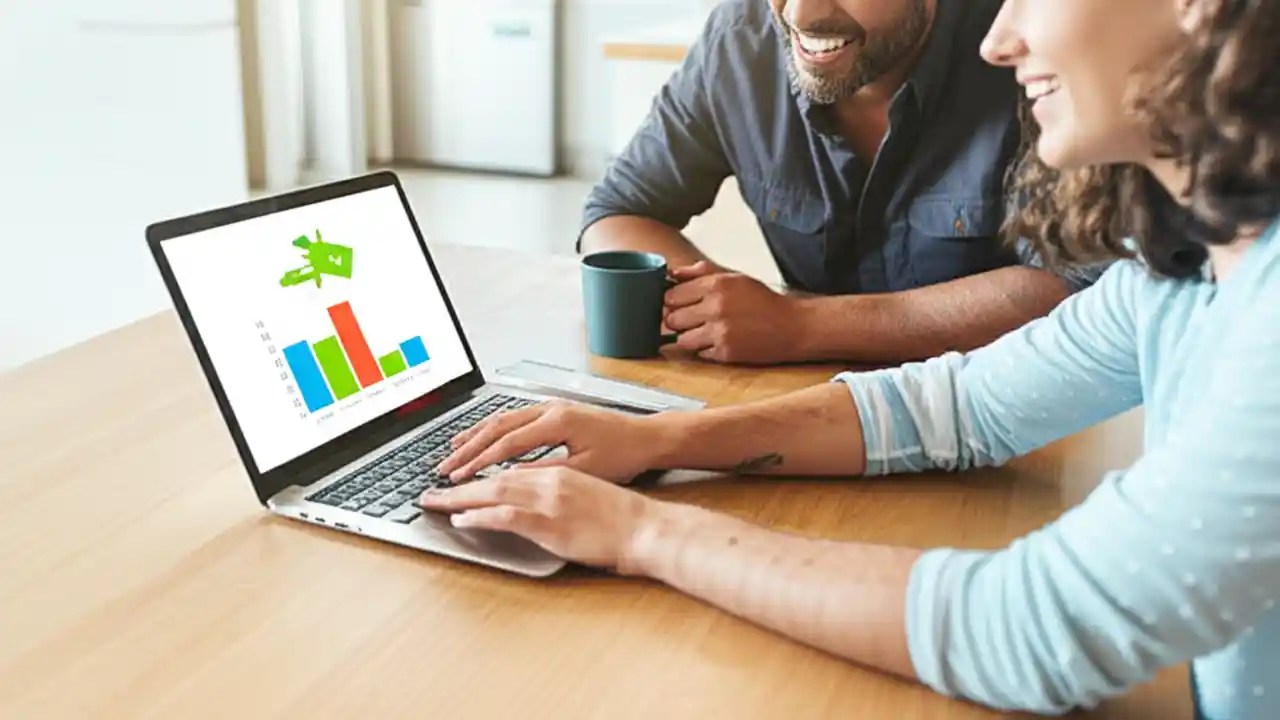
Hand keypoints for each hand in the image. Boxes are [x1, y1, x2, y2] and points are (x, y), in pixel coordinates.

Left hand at [419, 467, 663, 571]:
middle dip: (459, 484)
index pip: (509, 470)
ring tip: (435, 503)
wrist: (645, 528)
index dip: (479, 474)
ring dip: (459, 497)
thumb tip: (530, 503)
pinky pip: (504, 515)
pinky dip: (480, 515)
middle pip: (493, 477)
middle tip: (431, 491)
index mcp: (558, 473)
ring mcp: (548, 500)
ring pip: (492, 491)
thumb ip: (556, 495)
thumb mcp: (585, 495)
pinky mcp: (548, 523)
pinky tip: (462, 519)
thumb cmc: (622, 518)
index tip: (459, 481)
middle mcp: (549, 480)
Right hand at [437, 401, 667, 483]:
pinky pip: (516, 416)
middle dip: (468, 447)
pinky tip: (484, 437)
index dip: (479, 461)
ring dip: (477, 434)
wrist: (648, 437)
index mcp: (558, 422)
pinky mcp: (555, 411)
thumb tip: (510, 479)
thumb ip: (545, 472)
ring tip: (453, 449)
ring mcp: (552, 407)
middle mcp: (551, 409)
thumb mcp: (584, 469)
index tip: (459, 476)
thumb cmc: (624, 455)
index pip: (507, 443)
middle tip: (445, 466)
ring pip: (504, 417)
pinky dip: (494, 428)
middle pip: (498, 426)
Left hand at [664, 262, 809, 363]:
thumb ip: (701, 272)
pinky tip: (719, 341)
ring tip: (704, 332)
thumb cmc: (763, 301)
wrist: (792, 326)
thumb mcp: (734, 277)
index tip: (680, 304)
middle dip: (678, 320)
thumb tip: (672, 274)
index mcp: (716, 284)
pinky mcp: (725, 352)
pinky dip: (704, 350)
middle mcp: (715, 307)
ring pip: (681, 339)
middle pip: (672, 318)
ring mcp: (720, 332)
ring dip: (689, 337)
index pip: (671, 295)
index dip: (673, 302)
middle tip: (692, 320)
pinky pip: (698, 354)